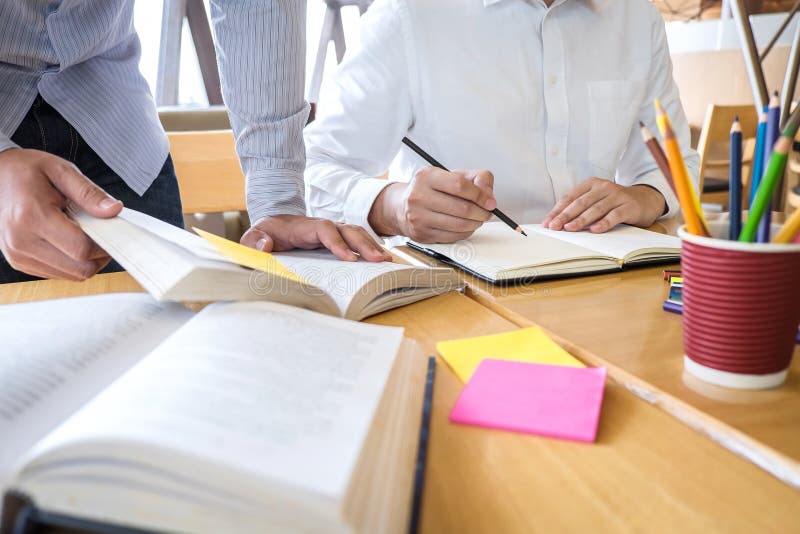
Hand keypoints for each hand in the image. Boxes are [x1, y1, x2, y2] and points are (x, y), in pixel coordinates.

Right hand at [0, 148, 121, 279]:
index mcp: (31, 216)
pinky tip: (69, 241)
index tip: (112, 230)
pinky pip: (60, 274)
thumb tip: (114, 210)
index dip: (105, 244)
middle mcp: (20, 241)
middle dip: (100, 255)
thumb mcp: (61, 171)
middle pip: (79, 268)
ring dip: (88, 260)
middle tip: (102, 233)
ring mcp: (18, 255)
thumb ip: (89, 193)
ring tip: (84, 234)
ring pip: (72, 275)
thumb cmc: (27, 171)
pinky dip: (73, 262)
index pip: (81, 248)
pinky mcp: (19, 262)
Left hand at [240, 214, 391, 261]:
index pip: (325, 230)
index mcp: (303, 227)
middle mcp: (321, 226)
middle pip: (347, 230)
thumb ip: (254, 241)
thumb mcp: (252, 236)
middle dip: (364, 244)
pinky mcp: (336, 240)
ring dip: (371, 245)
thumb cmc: (265, 233)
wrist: (272, 226)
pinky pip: (355, 241)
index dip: (338, 243)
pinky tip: (379, 259)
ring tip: (386, 261)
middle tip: (380, 260)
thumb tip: (265, 246)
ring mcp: (331, 232)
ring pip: (355, 233)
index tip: (348, 258)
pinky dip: (368, 248)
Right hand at [368, 167, 496, 241]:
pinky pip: (452, 237)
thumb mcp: (451, 175)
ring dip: (475, 223)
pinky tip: (467, 226)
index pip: (460, 186)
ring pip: (459, 225)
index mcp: (427, 177)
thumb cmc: (429, 189)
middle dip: (481, 212)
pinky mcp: (422, 234)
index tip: (489, 201)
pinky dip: (465, 232)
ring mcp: (418, 217)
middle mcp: (419, 196)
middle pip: (462, 208)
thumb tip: (488, 195)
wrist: (401, 207)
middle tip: (487, 212)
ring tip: (478, 219)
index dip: (480, 195)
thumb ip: (475, 178)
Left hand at [541, 178, 665, 232]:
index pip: (570, 197)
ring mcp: (617, 195)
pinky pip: (614, 215)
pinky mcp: (628, 206)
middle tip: (554, 226)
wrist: (644, 200)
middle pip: (580, 203)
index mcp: (591, 184)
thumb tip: (557, 222)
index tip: (547, 223)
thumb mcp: (595, 200)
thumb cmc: (614, 203)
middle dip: (565, 215)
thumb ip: (579, 208)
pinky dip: (604, 223)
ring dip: (581, 220)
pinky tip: (595, 230)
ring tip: (569, 228)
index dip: (557, 210)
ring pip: (596, 209)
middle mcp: (603, 187)